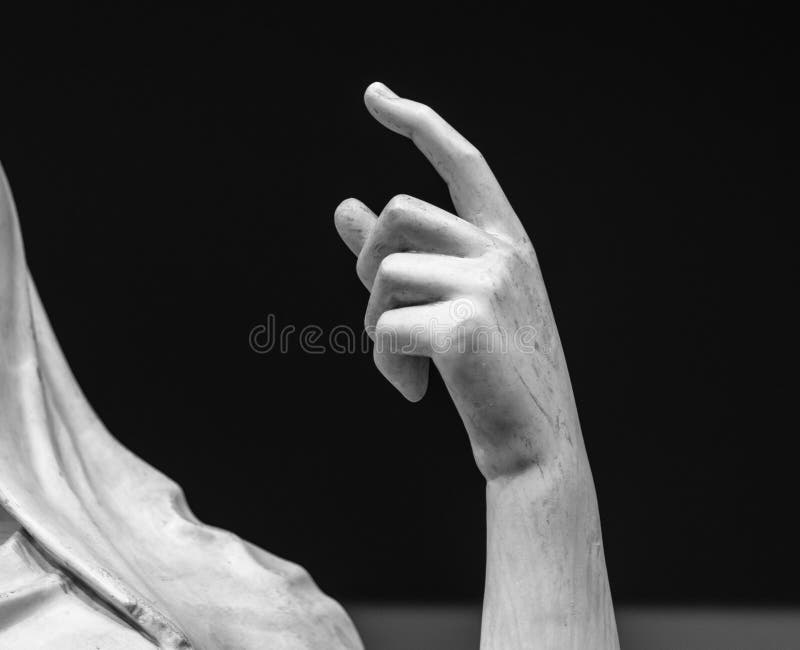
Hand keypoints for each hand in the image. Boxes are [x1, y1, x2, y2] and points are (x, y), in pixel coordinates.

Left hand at [335, 83, 572, 479]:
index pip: (462, 162)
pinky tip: (413, 391)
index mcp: (505, 242)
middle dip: (369, 260)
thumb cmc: (494, 373)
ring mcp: (488, 285)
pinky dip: (386, 363)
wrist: (534, 445)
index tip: (375, 95)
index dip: (418, 122)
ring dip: (376, 322)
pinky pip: (386, 326)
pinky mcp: (465, 326)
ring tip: (406, 362)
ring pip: (386, 272)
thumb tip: (341, 206)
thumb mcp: (455, 304)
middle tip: (380, 312)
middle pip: (399, 212)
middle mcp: (502, 252)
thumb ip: (399, 254)